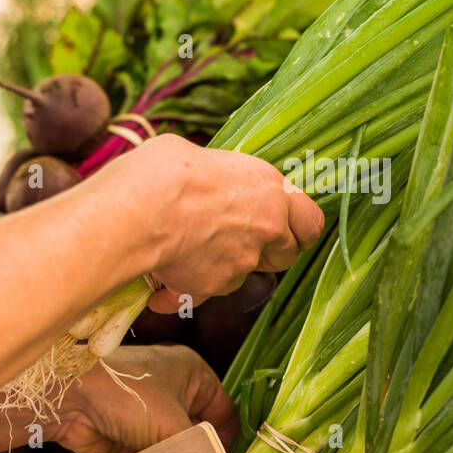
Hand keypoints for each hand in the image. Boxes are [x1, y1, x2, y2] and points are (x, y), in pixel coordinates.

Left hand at [49, 345, 237, 452]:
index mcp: (193, 372)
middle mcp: (174, 390)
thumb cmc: (129, 395)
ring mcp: (149, 415)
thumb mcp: (174, 422)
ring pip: (175, 449)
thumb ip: (200, 451)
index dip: (227, 440)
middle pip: (199, 432)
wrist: (70, 399)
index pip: (224, 411)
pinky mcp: (128, 438)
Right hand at [116, 134, 323, 310]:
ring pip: (241, 277)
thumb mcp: (204, 158)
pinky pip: (197, 295)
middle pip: (285, 255)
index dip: (299, 229)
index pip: (311, 222)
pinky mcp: (211, 288)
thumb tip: (210, 184)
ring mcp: (241, 263)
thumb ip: (223, 181)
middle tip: (235, 241)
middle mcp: (266, 229)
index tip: (285, 228)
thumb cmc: (167, 170)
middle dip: (266, 253)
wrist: (140, 208)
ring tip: (184, 254)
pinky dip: (178, 293)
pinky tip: (158, 289)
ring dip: (220, 270)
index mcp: (271, 190)